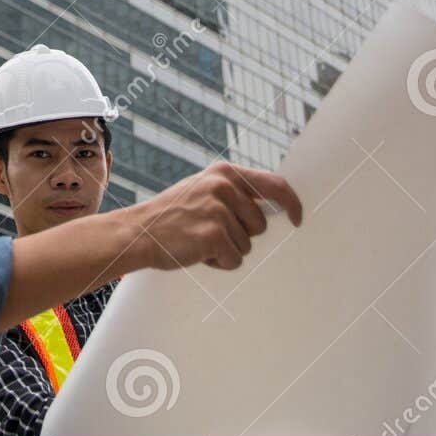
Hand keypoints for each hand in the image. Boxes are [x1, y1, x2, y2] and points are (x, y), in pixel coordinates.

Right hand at [125, 161, 302, 271]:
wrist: (137, 232)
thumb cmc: (173, 216)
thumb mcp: (203, 190)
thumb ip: (234, 192)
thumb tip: (276, 205)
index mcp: (224, 172)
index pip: (275, 184)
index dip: (292, 203)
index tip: (297, 220)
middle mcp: (223, 186)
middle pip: (261, 224)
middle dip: (241, 235)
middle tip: (210, 232)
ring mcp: (218, 210)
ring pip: (247, 245)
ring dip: (227, 250)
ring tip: (199, 240)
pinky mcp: (213, 235)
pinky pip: (234, 259)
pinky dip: (218, 263)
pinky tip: (197, 252)